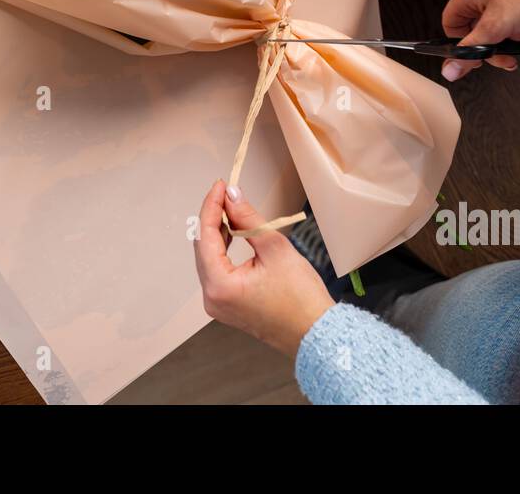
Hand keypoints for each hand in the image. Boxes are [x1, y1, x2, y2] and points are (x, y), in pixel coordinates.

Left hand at [193, 180, 334, 357]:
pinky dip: (223, 250)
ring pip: (209, 259)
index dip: (211, 206)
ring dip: (218, 232)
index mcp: (219, 285)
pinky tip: (233, 233)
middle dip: (213, 217)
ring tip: (231, 208)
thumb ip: (248, 219)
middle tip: (226, 192)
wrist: (316, 334)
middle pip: (203, 248)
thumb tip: (231, 195)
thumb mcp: (275, 249)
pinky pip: (217, 271)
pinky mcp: (227, 306)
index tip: (220, 185)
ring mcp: (217, 304)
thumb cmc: (301, 297)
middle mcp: (211, 298)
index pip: (205, 236)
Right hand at [440, 0, 519, 81]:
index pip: (451, 25)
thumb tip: (449, 69)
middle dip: (494, 42)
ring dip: (513, 31)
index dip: (462, 45)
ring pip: (499, 22)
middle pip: (477, 26)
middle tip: (506, 55)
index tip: (478, 56)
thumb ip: (472, 49)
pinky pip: (515, 14)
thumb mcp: (496, 27)